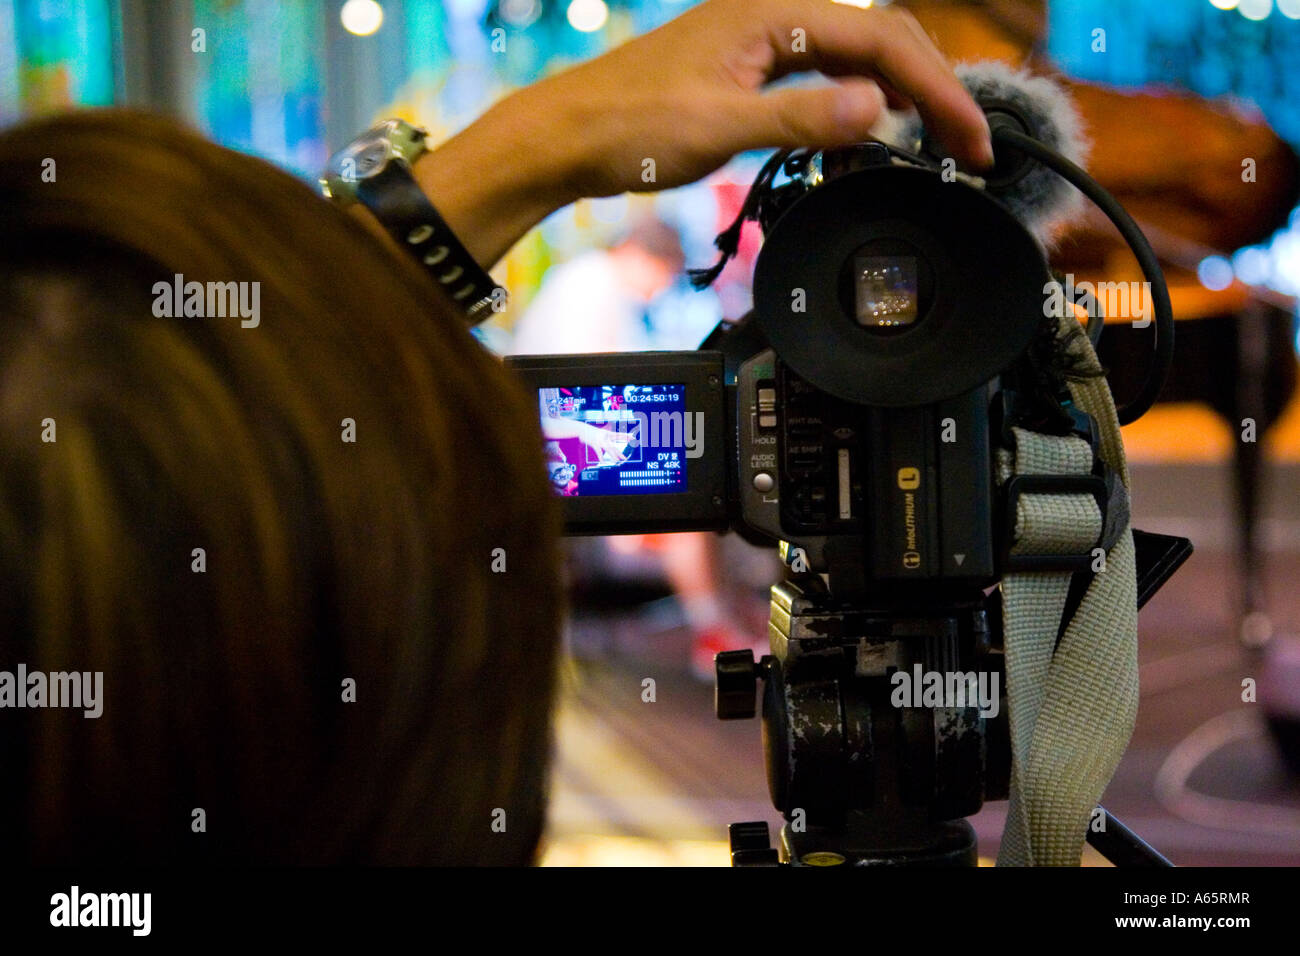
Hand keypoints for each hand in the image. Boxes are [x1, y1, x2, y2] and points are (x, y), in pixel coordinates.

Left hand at [414, 0, 993, 266]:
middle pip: (878, 39)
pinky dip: (856, 104)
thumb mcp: (720, 128)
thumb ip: (802, 117)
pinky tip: (868, 132)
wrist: (566, 138)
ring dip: (899, 96)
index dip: (936, 90)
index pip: (881, 40)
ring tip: (934, 143)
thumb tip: (879, 107)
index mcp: (769, 14)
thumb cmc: (626, 127)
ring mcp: (758, 42)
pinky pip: (821, 77)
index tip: (969, 138)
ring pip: (853, 57)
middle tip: (967, 146)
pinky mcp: (747, 70)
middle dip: (931, 90)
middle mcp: (770, 17)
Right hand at [577, 423, 629, 463]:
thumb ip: (606, 437)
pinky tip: (603, 462)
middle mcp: (605, 437)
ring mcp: (600, 440)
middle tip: (625, 458)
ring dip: (613, 456)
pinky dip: (601, 457)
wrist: (582, 429)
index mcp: (607, 434)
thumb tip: (611, 440)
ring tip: (617, 461)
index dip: (626, 436)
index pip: (619, 435)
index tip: (632, 437)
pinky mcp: (594, 443)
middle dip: (619, 453)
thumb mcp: (601, 433)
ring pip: (608, 449)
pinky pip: (598, 452)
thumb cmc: (591, 432)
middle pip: (614, 446)